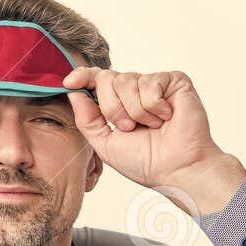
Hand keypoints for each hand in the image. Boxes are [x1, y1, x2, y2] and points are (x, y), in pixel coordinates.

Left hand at [62, 67, 245, 216]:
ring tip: (152, 126)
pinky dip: (154, 106)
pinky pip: (150, 83)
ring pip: (127, 80)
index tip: (69, 82)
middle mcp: (135, 90)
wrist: (176, 169)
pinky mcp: (174, 81)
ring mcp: (154, 84)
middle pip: (107, 78)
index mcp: (118, 103)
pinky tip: (167, 117)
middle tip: (130, 128)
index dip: (82, 76)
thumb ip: (86, 119)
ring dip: (135, 111)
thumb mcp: (105, 144)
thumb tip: (73, 92)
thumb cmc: (146, 162)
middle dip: (113, 108)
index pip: (96, 80)